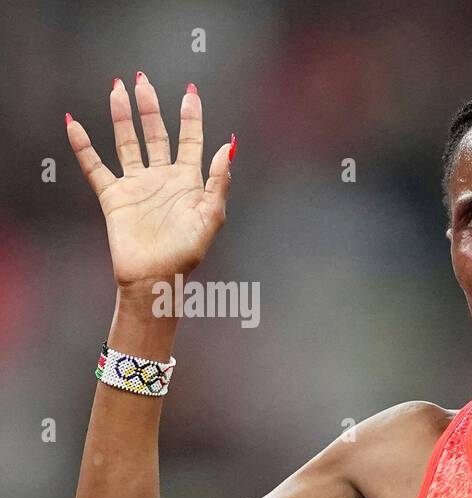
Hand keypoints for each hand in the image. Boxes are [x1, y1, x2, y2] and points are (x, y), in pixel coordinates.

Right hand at [66, 72, 232, 294]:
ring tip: (117, 89)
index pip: (190, 140)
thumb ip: (219, 181)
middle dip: (150, 107)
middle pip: (156, 134)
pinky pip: (95, 167)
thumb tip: (229, 147)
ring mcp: (137, 185)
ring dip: (122, 116)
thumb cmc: (187, 252)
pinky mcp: (114, 197)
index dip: (190, 116)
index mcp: (188, 182)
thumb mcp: (212, 216)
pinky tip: (75, 124)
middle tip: (142, 78)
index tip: (189, 92)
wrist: (156, 277)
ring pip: (127, 143)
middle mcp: (162, 179)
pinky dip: (84, 146)